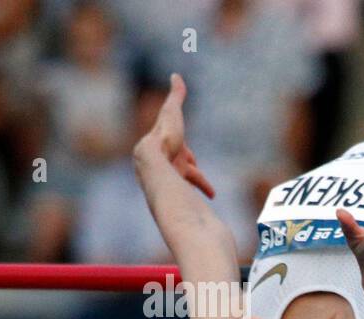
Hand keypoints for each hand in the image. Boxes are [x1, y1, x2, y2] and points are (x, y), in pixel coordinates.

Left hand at [136, 73, 214, 197]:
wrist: (155, 164)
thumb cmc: (164, 139)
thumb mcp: (172, 113)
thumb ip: (176, 96)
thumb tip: (175, 75)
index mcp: (165, 148)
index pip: (179, 152)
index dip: (188, 155)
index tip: (193, 162)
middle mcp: (166, 164)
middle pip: (182, 168)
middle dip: (191, 172)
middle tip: (201, 178)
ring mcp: (169, 178)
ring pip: (185, 182)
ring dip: (197, 185)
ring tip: (209, 195)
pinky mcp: (173, 190)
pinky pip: (188, 193)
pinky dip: (198, 194)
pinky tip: (208, 199)